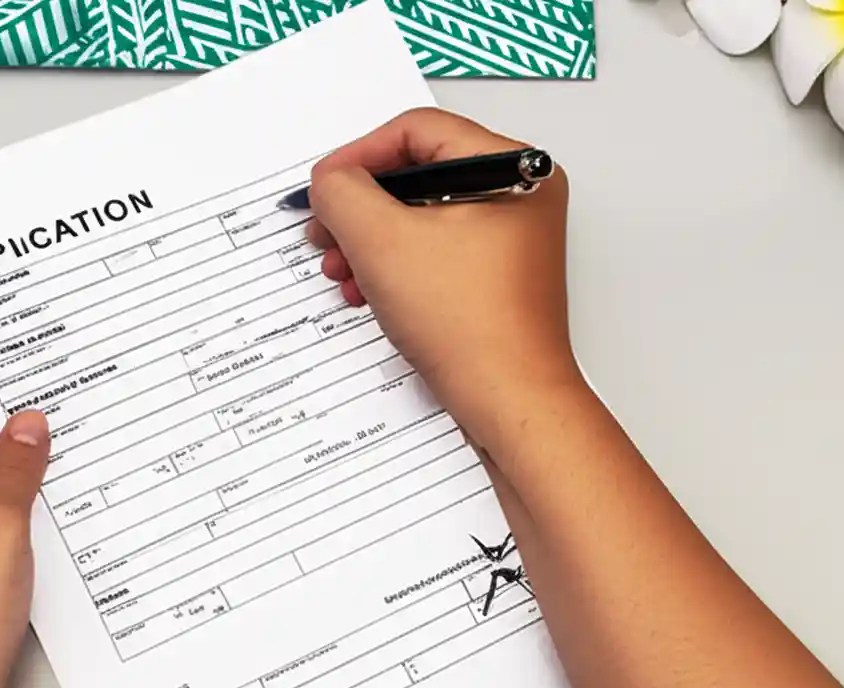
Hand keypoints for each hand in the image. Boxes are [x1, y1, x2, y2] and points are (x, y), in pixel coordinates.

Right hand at [307, 109, 581, 449]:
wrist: (509, 400)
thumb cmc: (472, 327)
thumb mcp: (382, 241)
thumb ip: (343, 192)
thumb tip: (331, 181)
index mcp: (509, 168)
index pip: (418, 131)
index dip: (359, 155)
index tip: (326, 187)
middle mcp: (517, 197)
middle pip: (417, 174)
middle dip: (360, 208)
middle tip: (327, 232)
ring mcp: (508, 240)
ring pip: (420, 218)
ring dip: (370, 241)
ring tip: (343, 272)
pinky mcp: (494, 278)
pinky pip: (433, 252)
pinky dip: (394, 266)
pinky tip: (367, 292)